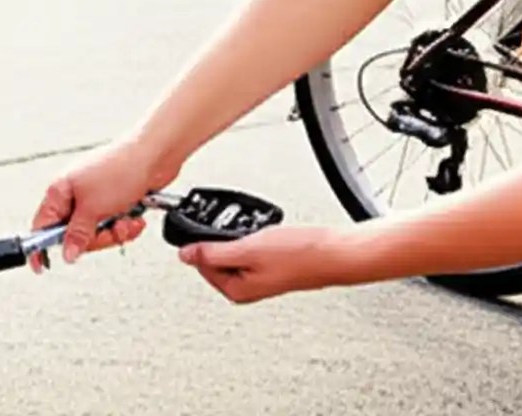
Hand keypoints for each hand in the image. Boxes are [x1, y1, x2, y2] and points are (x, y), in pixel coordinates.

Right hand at [29, 139, 176, 270]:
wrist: (154, 156)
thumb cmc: (119, 169)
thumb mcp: (93, 208)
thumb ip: (77, 234)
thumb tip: (67, 254)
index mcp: (59, 191)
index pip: (42, 226)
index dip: (41, 247)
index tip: (40, 266)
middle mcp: (75, 195)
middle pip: (74, 236)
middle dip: (95, 238)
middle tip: (106, 230)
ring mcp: (95, 199)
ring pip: (97, 233)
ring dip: (114, 232)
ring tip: (124, 220)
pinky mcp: (113, 203)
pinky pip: (113, 226)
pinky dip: (125, 225)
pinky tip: (133, 217)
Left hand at [177, 225, 351, 303]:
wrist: (336, 252)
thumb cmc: (300, 255)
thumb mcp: (247, 249)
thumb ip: (212, 253)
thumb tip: (184, 255)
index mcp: (236, 291)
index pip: (200, 264)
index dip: (202, 242)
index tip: (212, 231)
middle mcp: (246, 289)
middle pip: (215, 258)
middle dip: (222, 240)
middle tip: (242, 233)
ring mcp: (260, 277)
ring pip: (233, 251)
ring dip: (239, 238)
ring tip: (258, 234)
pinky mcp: (271, 266)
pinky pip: (250, 249)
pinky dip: (253, 238)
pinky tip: (267, 235)